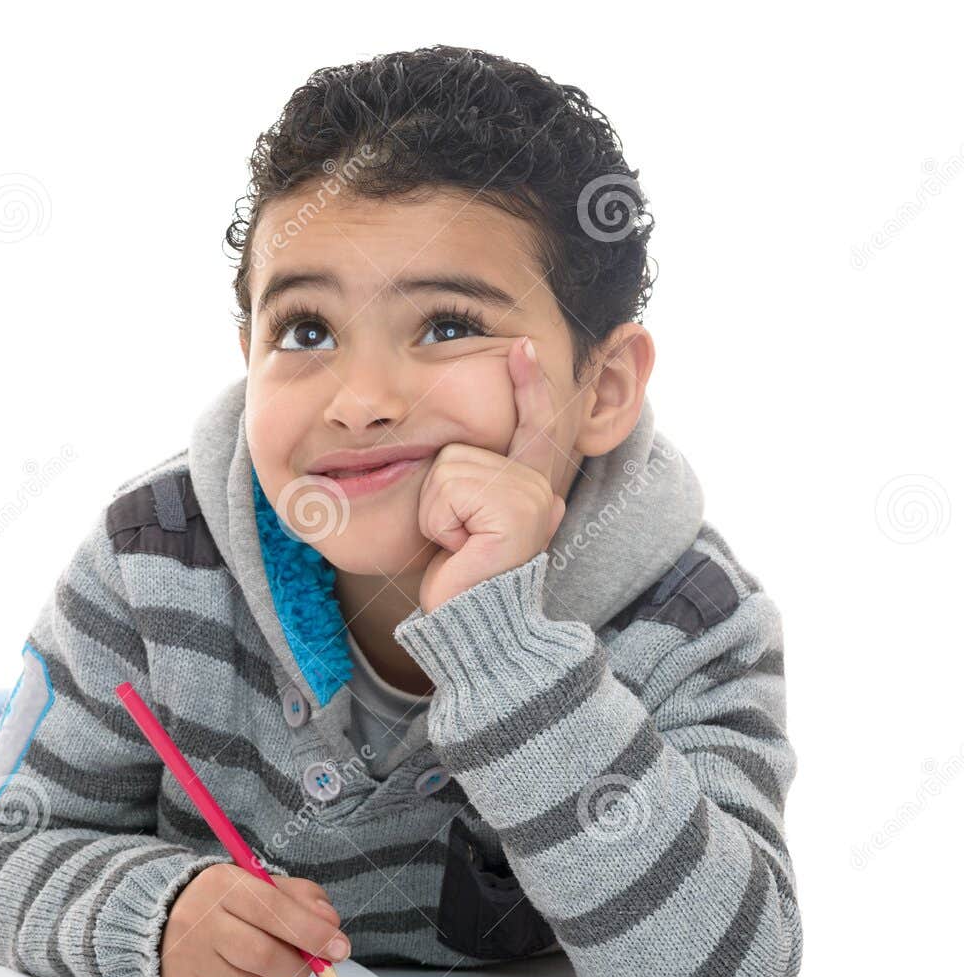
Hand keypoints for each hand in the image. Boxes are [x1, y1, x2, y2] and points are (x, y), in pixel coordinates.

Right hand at [161, 864, 349, 976]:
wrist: (164, 924)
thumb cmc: (227, 907)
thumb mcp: (262, 887)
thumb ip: (302, 899)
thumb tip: (330, 924)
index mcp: (221, 885)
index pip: (274, 910)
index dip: (313, 933)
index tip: (341, 949)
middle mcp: (197, 922)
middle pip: (264, 956)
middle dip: (298, 966)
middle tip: (307, 964)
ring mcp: (187, 962)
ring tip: (268, 969)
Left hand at [416, 336, 566, 613]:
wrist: (469, 629)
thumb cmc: (458, 582)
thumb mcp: (461, 522)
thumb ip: (473, 484)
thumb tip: (460, 458)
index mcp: (532, 489)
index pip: (532, 425)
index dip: (528, 384)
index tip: (520, 346)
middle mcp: (540, 490)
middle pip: (462, 448)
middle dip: (440, 491)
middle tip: (456, 539)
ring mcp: (532, 499)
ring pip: (451, 465)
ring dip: (436, 509)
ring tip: (458, 545)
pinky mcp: (516, 513)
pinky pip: (450, 487)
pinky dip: (438, 520)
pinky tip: (460, 550)